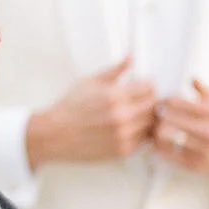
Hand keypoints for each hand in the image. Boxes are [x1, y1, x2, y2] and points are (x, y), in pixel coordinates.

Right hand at [26, 58, 157, 167]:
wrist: (55, 134)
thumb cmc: (70, 107)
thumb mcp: (90, 81)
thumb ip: (114, 70)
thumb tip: (130, 58)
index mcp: (115, 95)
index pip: (150, 87)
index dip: (147, 85)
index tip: (142, 86)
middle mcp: (122, 115)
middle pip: (153, 105)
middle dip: (148, 100)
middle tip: (138, 100)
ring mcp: (124, 134)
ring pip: (151, 123)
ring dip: (145, 117)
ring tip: (131, 114)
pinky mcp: (123, 150)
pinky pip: (143, 139)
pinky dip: (139, 132)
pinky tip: (126, 127)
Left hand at [153, 79, 208, 180]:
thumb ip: (205, 91)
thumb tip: (190, 78)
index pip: (178, 103)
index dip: (165, 100)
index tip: (162, 100)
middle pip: (168, 120)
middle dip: (158, 114)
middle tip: (154, 112)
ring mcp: (203, 151)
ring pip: (165, 137)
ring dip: (156, 130)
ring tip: (156, 125)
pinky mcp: (196, 165)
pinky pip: (168, 154)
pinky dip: (160, 146)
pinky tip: (160, 140)